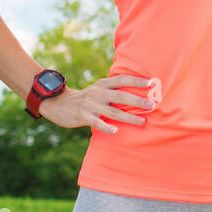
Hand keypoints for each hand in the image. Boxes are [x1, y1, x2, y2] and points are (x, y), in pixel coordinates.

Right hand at [38, 74, 156, 133]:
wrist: (59, 104)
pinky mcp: (83, 116)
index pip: (122, 79)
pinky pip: (97, 123)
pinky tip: (115, 131)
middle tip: (152, 105)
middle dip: (138, 101)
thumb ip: (114, 90)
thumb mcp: (99, 89)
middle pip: (121, 96)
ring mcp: (91, 104)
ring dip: (129, 117)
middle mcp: (98, 92)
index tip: (152, 83)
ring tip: (143, 122)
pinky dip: (106, 127)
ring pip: (113, 112)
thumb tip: (138, 94)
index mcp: (103, 84)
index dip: (137, 81)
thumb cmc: (86, 98)